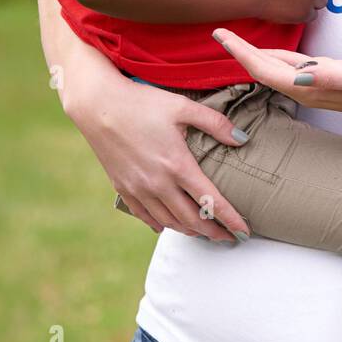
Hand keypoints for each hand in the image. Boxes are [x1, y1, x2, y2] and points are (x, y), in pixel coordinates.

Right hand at [66, 74, 251, 241]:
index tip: (244, 232)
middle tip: (228, 239)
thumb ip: (215, 123)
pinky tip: (168, 226)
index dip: (230, 219)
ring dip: (189, 231)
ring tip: (204, 233)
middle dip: (213, 232)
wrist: (97, 105)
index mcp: (178, 165)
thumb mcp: (182, 106)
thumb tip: (242, 139)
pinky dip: (161, 224)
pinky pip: (145, 216)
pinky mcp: (123, 188)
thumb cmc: (142, 102)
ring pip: (169, 222)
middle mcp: (158, 184)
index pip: (211, 201)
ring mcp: (139, 189)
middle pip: (192, 219)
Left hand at [210, 27, 341, 129]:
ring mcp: (314, 84)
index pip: (265, 69)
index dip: (241, 53)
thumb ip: (332, 75)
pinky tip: (270, 52)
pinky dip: (274, 57)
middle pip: (263, 69)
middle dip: (239, 51)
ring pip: (275, 68)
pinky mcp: (324, 78)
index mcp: (309, 86)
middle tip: (218, 32)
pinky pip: (291, 67)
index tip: (221, 36)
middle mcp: (306, 87)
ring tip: (235, 41)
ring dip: (253, 55)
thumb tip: (302, 73)